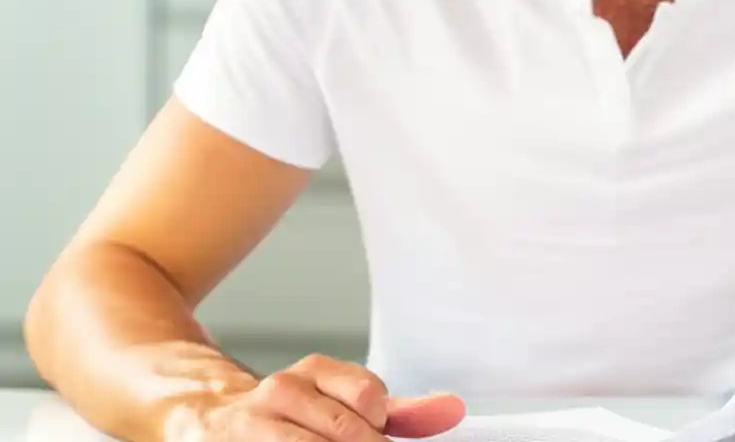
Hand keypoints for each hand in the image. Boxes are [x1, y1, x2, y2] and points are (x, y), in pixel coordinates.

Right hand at [164, 353, 465, 440]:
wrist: (211, 419)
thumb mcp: (345, 402)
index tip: (377, 433)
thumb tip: (451, 411)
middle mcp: (282, 390)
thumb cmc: (292, 415)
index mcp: (316, 372)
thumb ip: (399, 413)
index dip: (379, 426)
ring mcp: (251, 422)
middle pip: (345, 432)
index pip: (371, 398)